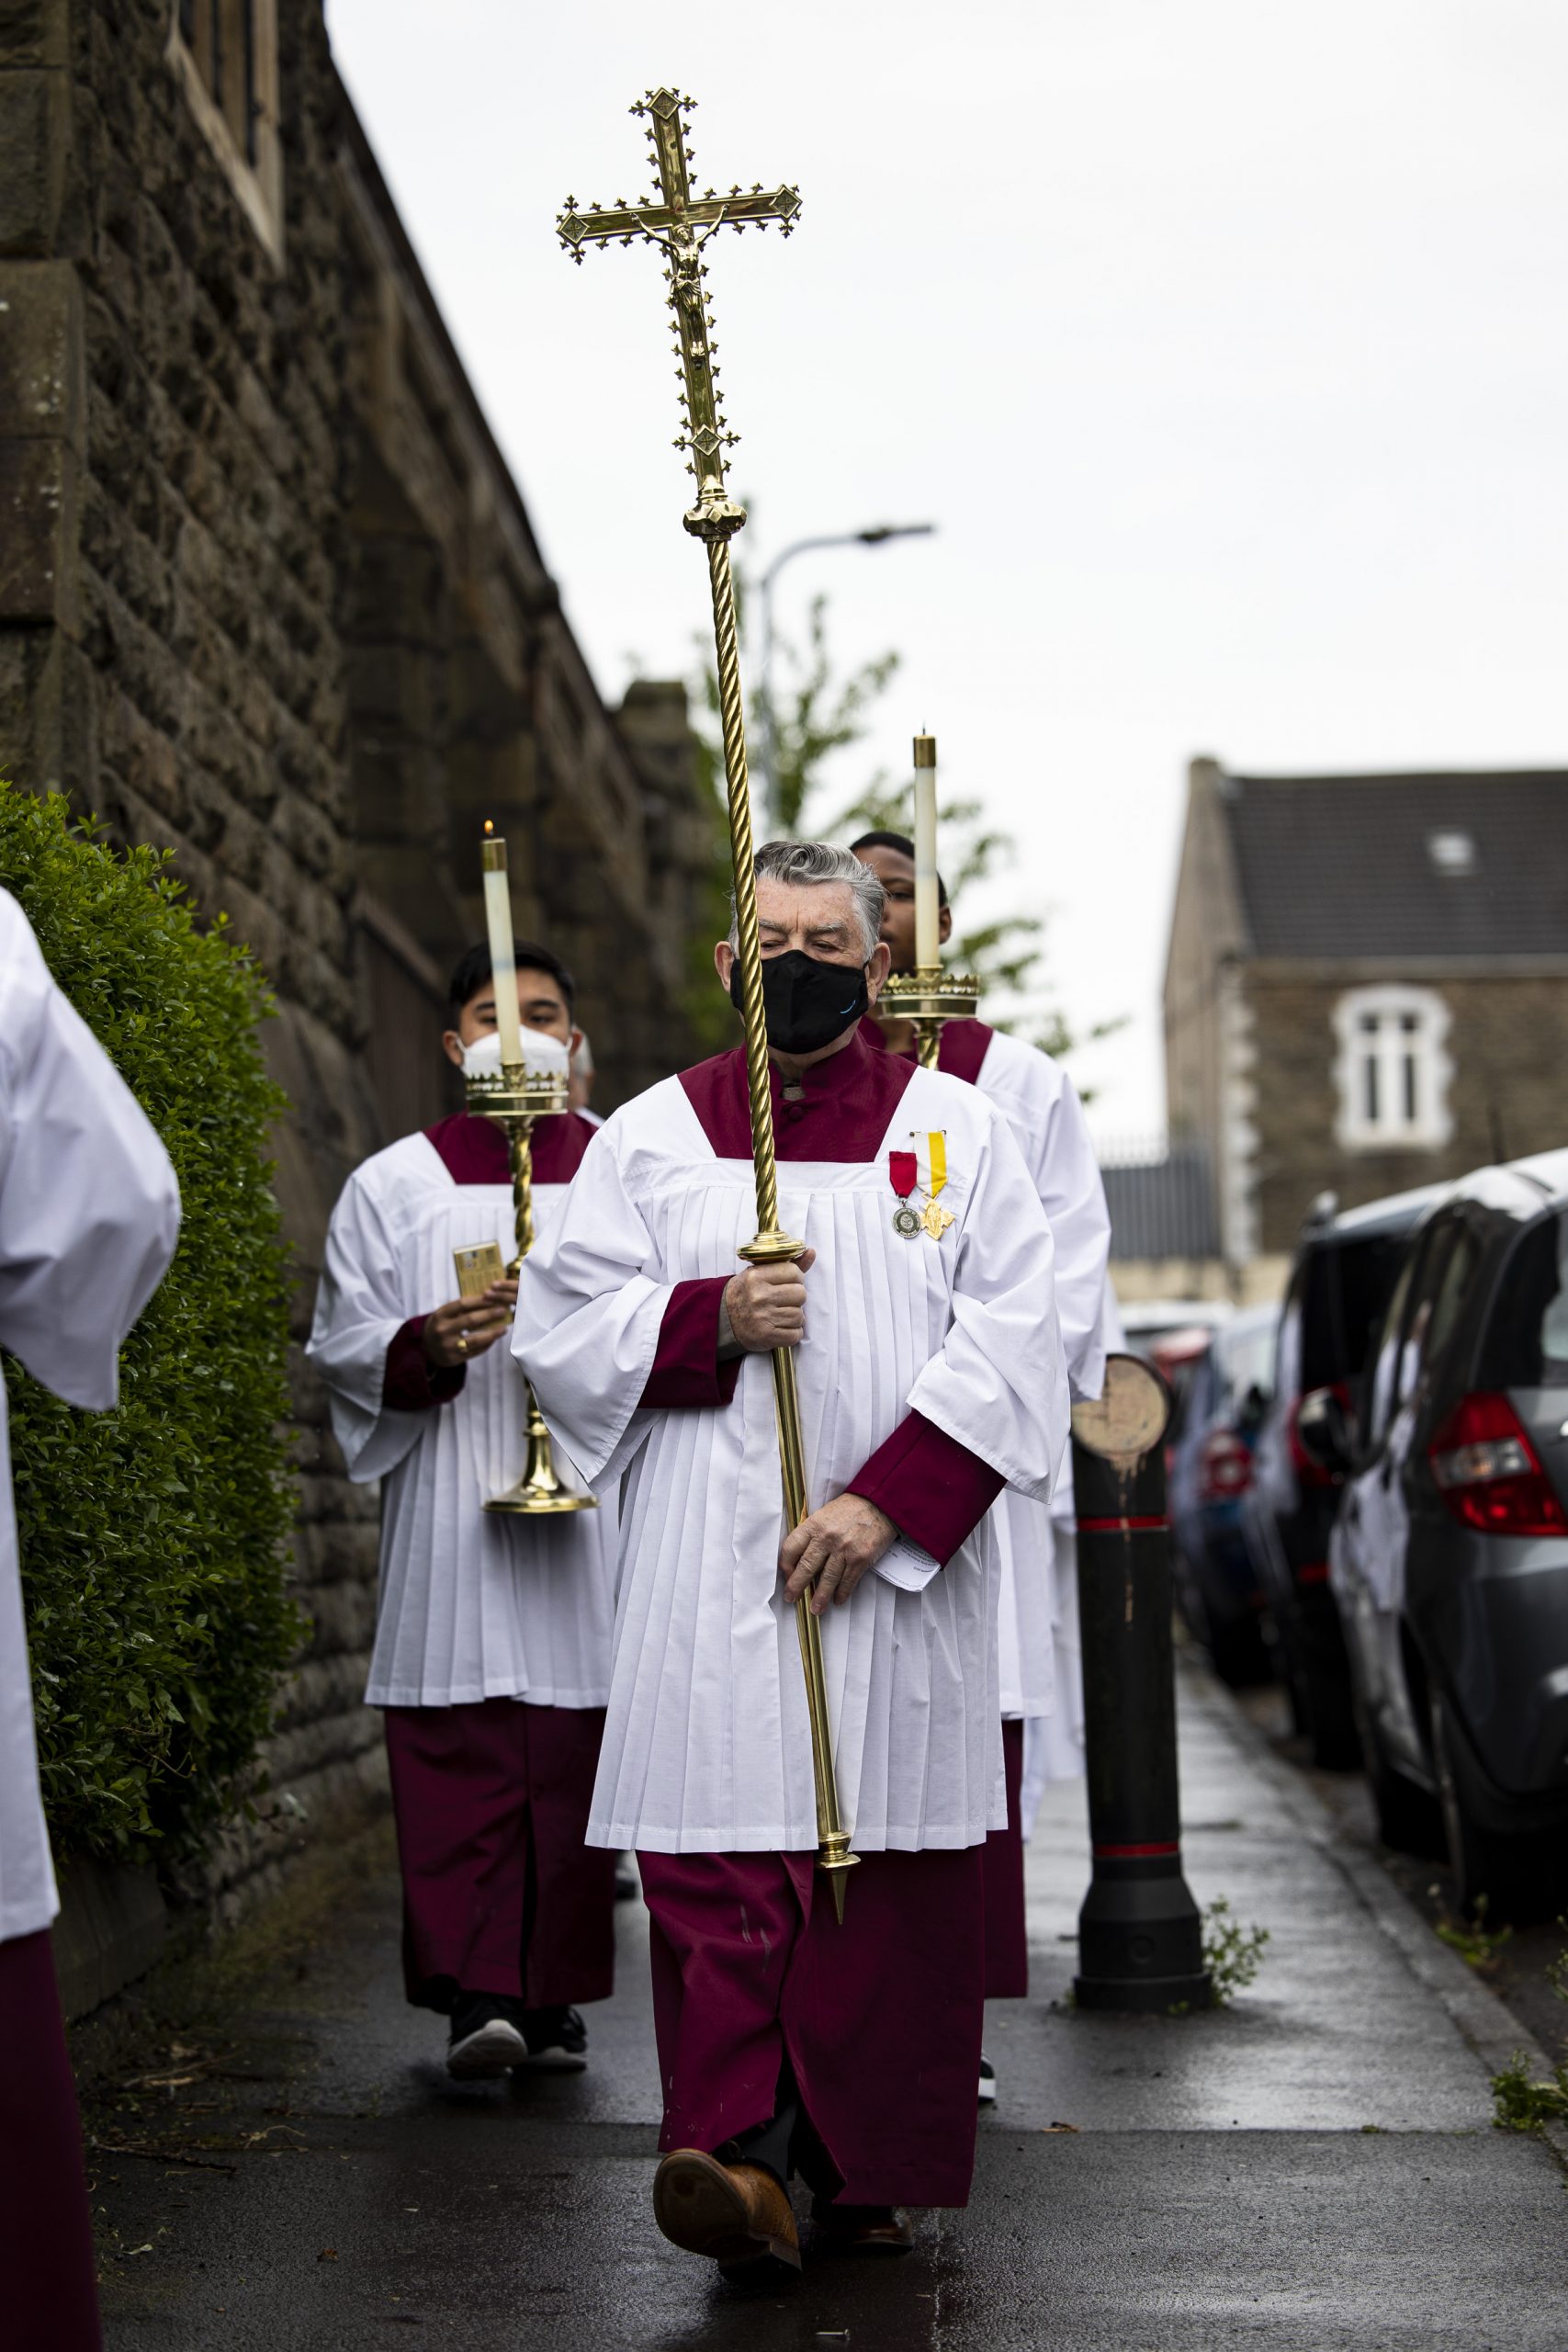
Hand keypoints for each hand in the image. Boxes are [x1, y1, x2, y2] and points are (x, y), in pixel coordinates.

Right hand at [422, 1280, 517, 1369]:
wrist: (426, 1348)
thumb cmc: (441, 1326)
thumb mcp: (445, 1314)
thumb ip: (462, 1308)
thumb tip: (490, 1300)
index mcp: (440, 1315)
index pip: (462, 1304)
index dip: (480, 1300)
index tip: (494, 1297)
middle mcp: (442, 1331)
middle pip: (471, 1320)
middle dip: (490, 1314)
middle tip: (503, 1310)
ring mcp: (448, 1346)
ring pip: (476, 1339)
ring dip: (493, 1333)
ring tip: (503, 1328)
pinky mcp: (454, 1359)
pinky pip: (476, 1351)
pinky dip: (487, 1344)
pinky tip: (494, 1338)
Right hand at [723, 1247, 815, 1351]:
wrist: (722, 1320)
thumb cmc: (745, 1294)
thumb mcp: (759, 1274)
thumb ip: (787, 1264)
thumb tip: (811, 1252)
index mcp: (756, 1276)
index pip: (794, 1272)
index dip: (796, 1279)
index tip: (787, 1284)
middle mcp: (759, 1296)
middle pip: (801, 1294)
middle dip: (796, 1299)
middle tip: (783, 1301)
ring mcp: (763, 1317)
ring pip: (799, 1316)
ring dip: (794, 1317)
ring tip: (780, 1315)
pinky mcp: (766, 1336)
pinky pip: (795, 1334)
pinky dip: (792, 1333)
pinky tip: (781, 1328)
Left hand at [780, 1491, 896, 1614]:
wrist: (879, 1503)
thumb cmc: (849, 1510)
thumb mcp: (823, 1515)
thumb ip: (811, 1534)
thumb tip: (800, 1560)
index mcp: (814, 1525)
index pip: (791, 1548)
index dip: (786, 1566)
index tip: (787, 1575)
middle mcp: (827, 1538)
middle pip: (806, 1567)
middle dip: (797, 1586)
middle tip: (792, 1598)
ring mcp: (844, 1549)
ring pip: (827, 1579)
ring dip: (821, 1598)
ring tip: (816, 1609)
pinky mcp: (861, 1558)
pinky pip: (848, 1581)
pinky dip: (842, 1593)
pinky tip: (838, 1599)